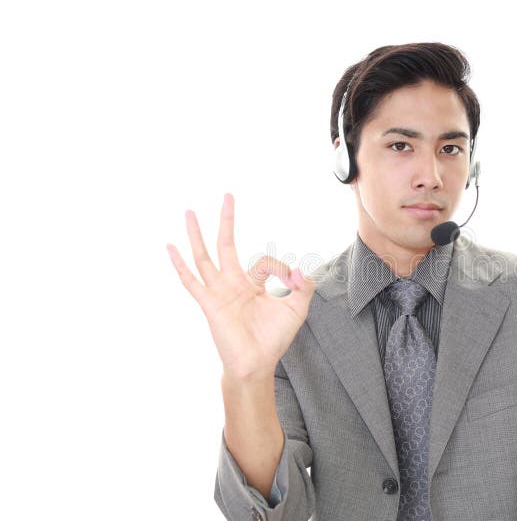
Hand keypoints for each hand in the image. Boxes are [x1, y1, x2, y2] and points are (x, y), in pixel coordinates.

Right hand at [166, 193, 315, 379]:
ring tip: (189, 212)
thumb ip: (303, 286)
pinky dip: (179, 264)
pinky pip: (191, 280)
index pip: (263, 261)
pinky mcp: (209, 303)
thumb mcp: (297, 308)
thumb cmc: (274, 338)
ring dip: (197, 234)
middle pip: (226, 244)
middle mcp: (232, 284)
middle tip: (227, 196)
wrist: (257, 363)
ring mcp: (218, 292)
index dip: (280, 267)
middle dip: (227, 220)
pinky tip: (170, 247)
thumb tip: (299, 268)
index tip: (292, 280)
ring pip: (204, 256)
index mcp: (251, 284)